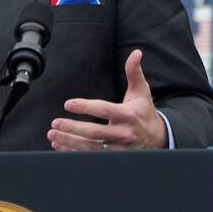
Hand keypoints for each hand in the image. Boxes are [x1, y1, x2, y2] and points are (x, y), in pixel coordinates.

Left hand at [49, 49, 166, 150]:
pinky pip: (92, 157)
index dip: (85, 107)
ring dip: (70, 142)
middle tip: (55, 123)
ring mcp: (120, 148)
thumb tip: (136, 53)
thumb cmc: (144, 112)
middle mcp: (124, 133)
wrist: (159, 138)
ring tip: (53, 135)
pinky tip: (60, 147)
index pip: (104, 110)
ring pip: (91, 148)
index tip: (68, 104)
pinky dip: (74, 153)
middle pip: (95, 132)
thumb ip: (134, 72)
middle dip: (73, 128)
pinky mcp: (115, 158)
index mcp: (128, 115)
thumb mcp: (141, 91)